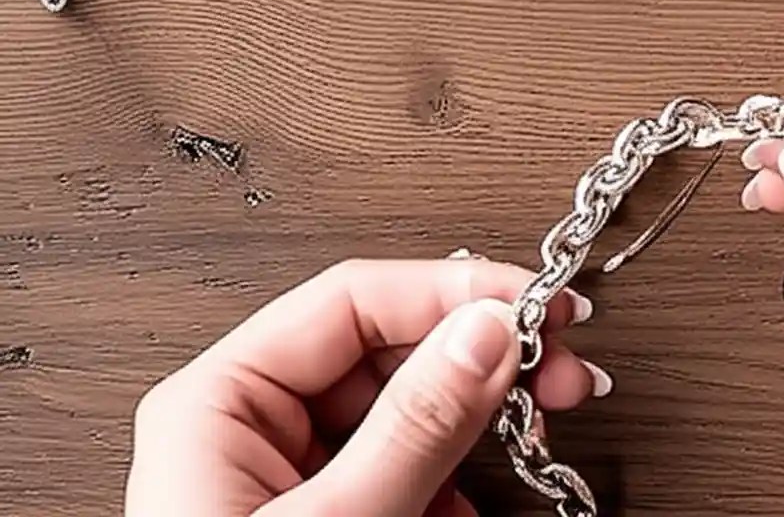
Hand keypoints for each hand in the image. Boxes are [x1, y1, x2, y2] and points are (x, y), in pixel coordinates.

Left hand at [125, 254, 606, 516]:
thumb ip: (416, 426)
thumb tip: (485, 335)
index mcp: (222, 403)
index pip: (353, 300)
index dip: (451, 291)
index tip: (531, 306)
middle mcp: (256, 428)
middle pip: (390, 349)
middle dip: (481, 357)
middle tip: (558, 368)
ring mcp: (298, 476)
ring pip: (410, 410)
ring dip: (478, 426)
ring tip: (529, 440)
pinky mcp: (335, 516)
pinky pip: (409, 471)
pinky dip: (456, 486)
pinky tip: (472, 510)